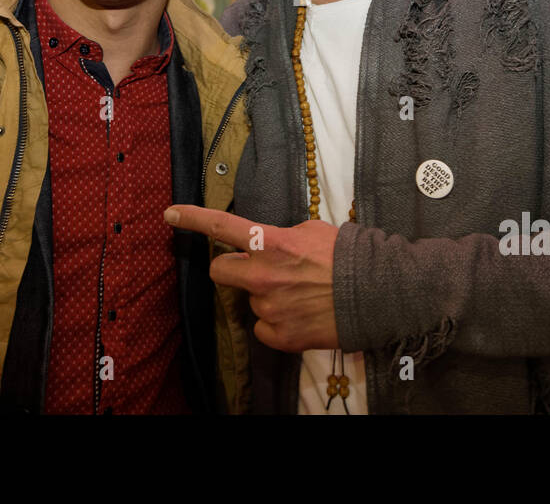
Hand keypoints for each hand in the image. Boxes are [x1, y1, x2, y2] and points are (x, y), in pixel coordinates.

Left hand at [165, 205, 339, 352]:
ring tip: (299, 294)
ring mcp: (268, 308)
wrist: (378, 293)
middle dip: (231, 269)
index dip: (192, 219)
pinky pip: (263, 327)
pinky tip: (300, 314)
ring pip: (249, 300)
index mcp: (270, 243)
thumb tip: (268, 244)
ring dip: (265, 296)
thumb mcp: (311, 230)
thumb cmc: (348, 256)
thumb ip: (281, 236)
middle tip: (256, 270)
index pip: (222, 226)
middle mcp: (263, 276)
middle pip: (218, 271)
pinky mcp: (278, 335)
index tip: (170, 214)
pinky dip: (276, 322)